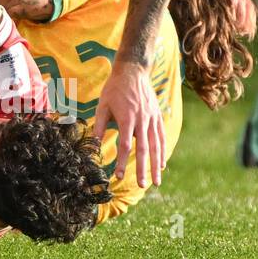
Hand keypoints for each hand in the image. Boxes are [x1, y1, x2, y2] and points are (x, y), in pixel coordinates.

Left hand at [93, 63, 165, 187]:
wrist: (133, 71)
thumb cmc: (114, 89)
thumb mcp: (103, 106)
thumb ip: (100, 126)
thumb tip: (95, 145)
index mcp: (127, 118)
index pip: (125, 145)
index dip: (122, 162)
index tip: (119, 176)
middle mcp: (142, 120)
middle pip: (144, 149)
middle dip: (144, 169)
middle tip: (143, 186)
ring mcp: (152, 118)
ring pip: (156, 146)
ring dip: (156, 165)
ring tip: (156, 181)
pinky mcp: (157, 116)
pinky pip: (161, 137)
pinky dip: (162, 151)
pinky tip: (162, 164)